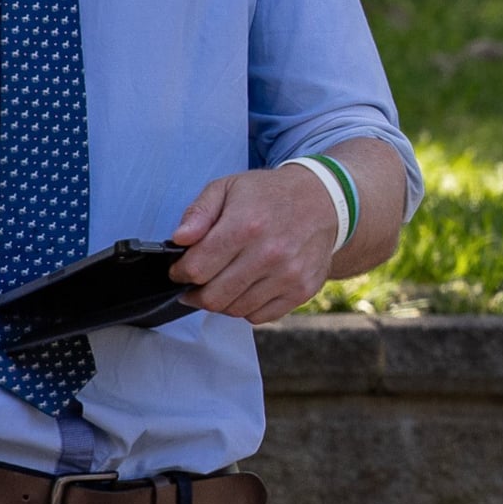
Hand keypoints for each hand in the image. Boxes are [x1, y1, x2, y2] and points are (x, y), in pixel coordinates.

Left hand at [170, 163, 348, 324]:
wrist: (323, 201)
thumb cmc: (269, 194)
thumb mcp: (227, 187)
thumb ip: (198, 212)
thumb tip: (179, 239)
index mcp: (245, 226)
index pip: (196, 269)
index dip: (180, 272)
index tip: (181, 269)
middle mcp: (269, 254)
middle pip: (214, 296)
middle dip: (196, 293)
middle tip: (196, 282)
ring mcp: (288, 276)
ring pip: (236, 310)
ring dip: (222, 300)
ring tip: (222, 282)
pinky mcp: (301, 290)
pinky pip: (260, 316)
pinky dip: (247, 307)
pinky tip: (247, 288)